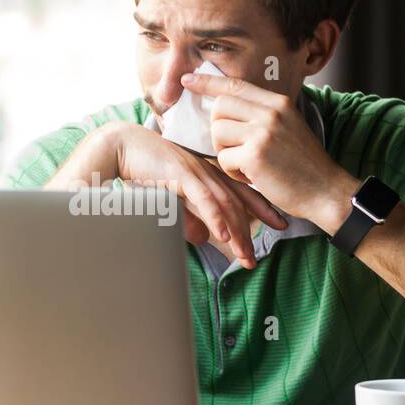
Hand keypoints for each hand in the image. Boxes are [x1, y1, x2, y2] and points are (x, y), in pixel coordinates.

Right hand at [106, 122, 287, 267]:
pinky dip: (215, 218)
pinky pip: (203, 199)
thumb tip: (200, 239)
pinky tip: (224, 235)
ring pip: (224, 205)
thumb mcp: (171, 198)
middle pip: (237, 204)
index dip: (263, 208)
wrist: (122, 146)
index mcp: (208, 173)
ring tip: (245, 256)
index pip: (242, 192)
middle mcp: (208, 172)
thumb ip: (187, 217)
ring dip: (236, 232)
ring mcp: (196, 172)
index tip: (282, 224)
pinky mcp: (181, 175)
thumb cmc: (145, 169)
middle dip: (249, 233)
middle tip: (255, 259)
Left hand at [182, 72, 358, 227]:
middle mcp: (271, 112)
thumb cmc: (304, 165)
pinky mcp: (255, 156)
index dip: (207, 81)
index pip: (235, 84)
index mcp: (278, 103)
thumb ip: (262, 115)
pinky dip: (232, 172)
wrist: (326, 191)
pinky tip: (252, 176)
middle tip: (233, 147)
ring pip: (217, 133)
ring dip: (225, 152)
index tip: (188, 79)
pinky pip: (223, 159)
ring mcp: (263, 133)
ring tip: (246, 164)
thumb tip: (224, 108)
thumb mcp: (288, 128)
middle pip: (220, 107)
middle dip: (218, 129)